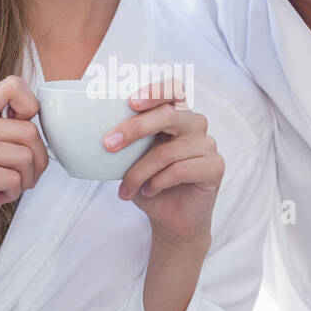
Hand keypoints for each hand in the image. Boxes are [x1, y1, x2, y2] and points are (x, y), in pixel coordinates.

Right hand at [0, 76, 48, 265]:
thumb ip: (14, 129)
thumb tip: (42, 113)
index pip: (14, 85)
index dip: (32, 109)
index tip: (24, 138)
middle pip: (29, 131)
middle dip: (37, 163)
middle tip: (22, 178)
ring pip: (25, 157)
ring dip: (24, 181)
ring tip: (5, 188)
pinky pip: (13, 178)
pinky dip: (12, 194)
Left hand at [102, 78, 223, 246]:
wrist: (171, 221)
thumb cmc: (150, 184)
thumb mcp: (132, 159)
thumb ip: (124, 140)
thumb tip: (94, 131)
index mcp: (177, 115)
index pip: (173, 89)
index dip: (155, 90)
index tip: (130, 102)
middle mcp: (195, 124)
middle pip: (169, 115)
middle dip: (135, 128)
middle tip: (108, 144)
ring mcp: (208, 144)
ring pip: (167, 151)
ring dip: (139, 171)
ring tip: (128, 187)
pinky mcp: (215, 167)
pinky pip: (180, 169)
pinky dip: (157, 182)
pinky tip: (149, 190)